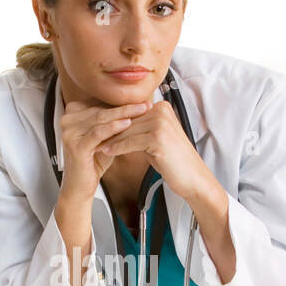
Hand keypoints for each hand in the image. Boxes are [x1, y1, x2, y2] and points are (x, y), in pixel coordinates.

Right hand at [59, 99, 151, 201]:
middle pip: (102, 110)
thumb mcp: (105, 138)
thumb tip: (136, 106)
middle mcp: (67, 121)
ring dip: (123, 114)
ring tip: (141, 111)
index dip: (122, 104)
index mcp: (72, 115)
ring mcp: (69, 132)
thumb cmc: (93, 162)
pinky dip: (113, 127)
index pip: (101, 105)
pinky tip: (127, 124)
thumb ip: (113, 122)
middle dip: (125, 108)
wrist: (80, 187)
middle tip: (145, 104)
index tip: (142, 101)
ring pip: (101, 119)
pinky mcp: (75, 145)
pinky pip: (98, 133)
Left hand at [97, 99, 211, 204]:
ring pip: (126, 131)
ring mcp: (160, 123)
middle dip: (109, 131)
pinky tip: (106, 151)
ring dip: (110, 140)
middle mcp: (162, 111)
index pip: (131, 113)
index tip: (97, 129)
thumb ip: (141, 128)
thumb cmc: (174, 161)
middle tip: (92, 137)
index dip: (114, 122)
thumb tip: (118, 125)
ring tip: (95, 145)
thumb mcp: (155, 139)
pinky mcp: (157, 138)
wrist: (193, 177)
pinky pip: (130, 142)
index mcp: (162, 108)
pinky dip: (117, 148)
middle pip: (128, 121)